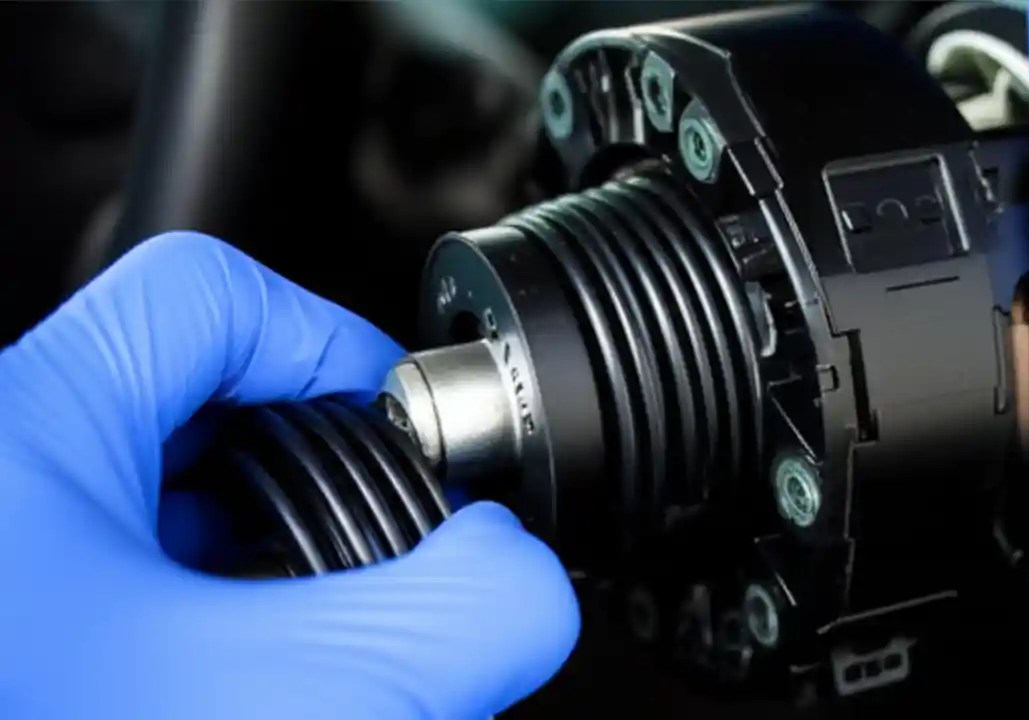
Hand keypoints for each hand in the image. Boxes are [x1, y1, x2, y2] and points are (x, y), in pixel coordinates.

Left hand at [0, 232, 578, 718]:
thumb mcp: (273, 709)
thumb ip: (441, 625)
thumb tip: (524, 585)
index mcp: (31, 436)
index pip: (211, 297)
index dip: (332, 345)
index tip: (396, 433)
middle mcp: (1, 486)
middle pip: (192, 410)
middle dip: (310, 493)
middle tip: (366, 570)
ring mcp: (7, 568)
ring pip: (161, 519)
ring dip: (259, 582)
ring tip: (304, 661)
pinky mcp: (22, 636)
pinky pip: (123, 599)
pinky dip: (205, 639)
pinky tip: (235, 696)